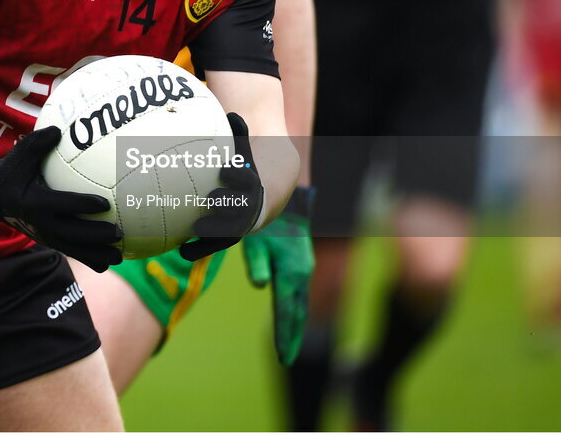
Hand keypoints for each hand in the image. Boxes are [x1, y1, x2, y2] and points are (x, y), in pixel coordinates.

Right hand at [0, 126, 122, 272]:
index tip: (105, 204)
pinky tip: (109, 261)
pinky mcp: (48, 240)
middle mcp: (40, 222)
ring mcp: (44, 235)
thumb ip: (39, 142)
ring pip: (73, 248)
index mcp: (34, 201)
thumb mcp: (21, 153)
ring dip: (96, 254)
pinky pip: (70, 251)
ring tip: (119, 257)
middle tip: (119, 233)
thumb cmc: (12, 170)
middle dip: (95, 235)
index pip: (62, 204)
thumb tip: (58, 130)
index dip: (83, 205)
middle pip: (72, 233)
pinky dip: (89, 258)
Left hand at [180, 113, 263, 261]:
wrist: (256, 200)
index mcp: (251, 185)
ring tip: (195, 229)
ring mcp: (238, 226)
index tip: (224, 168)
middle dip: (228, 204)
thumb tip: (233, 113)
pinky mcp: (226, 239)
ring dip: (214, 232)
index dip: (238, 176)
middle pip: (241, 208)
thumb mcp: (242, 152)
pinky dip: (199, 250)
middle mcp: (247, 208)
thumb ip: (238, 134)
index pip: (248, 181)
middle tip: (211, 199)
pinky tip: (181, 251)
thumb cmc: (241, 169)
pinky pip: (214, 247)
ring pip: (229, 232)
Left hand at [242, 187, 314, 364]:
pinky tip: (293, 319)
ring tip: (290, 347)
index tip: (283, 358)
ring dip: (296, 326)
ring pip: (302, 304)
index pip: (287, 312)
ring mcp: (305, 269)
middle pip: (298, 313)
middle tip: (287, 360)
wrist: (289, 201)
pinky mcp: (303, 264)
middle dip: (292, 337)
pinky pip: (301, 294)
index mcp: (291, 272)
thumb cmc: (267, 220)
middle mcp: (302, 274)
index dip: (284, 336)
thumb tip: (259, 286)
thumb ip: (256, 262)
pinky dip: (297, 311)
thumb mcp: (255, 239)